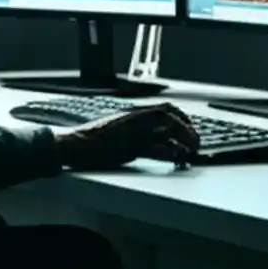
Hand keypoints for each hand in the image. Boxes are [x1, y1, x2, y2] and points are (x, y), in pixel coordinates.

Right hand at [54, 103, 200, 169]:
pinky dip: (169, 154)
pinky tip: (175, 160)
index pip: (166, 108)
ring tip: (191, 152)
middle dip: (188, 128)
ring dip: (183, 141)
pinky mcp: (129, 148)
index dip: (183, 117)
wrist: (71, 144)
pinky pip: (155, 149)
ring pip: (167, 132)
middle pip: (171, 117)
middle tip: (195, 142)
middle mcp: (136, 119)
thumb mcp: (118, 125)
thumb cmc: (92, 137)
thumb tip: (156, 136)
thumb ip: (136, 127)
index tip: (191, 126)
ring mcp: (133, 133)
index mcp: (134, 113)